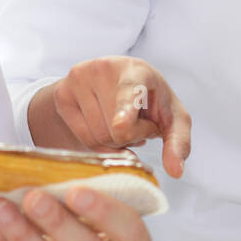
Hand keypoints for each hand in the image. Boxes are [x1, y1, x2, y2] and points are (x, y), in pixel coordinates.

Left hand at [0, 187, 157, 240]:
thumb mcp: (113, 222)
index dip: (104, 211)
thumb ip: (98, 203)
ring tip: (3, 209)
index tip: (77, 192)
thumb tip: (60, 172)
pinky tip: (0, 228)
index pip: (129, 232)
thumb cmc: (104, 240)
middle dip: (57, 223)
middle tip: (34, 198)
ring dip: (23, 236)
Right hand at [32, 56, 190, 178]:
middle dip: (132, 138)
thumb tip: (176, 172)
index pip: (130, 92)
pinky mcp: (62, 93)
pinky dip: (97, 142)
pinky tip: (104, 124)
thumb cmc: (151, 101)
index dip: (126, 109)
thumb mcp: (173, 117)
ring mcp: (79, 78)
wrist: (116, 82)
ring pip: (98, 138)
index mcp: (137, 70)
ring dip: (115, 142)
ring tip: (121, 123)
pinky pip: (81, 139)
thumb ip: (178, 142)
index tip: (122, 124)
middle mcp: (104, 68)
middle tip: (136, 123)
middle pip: (117, 131)